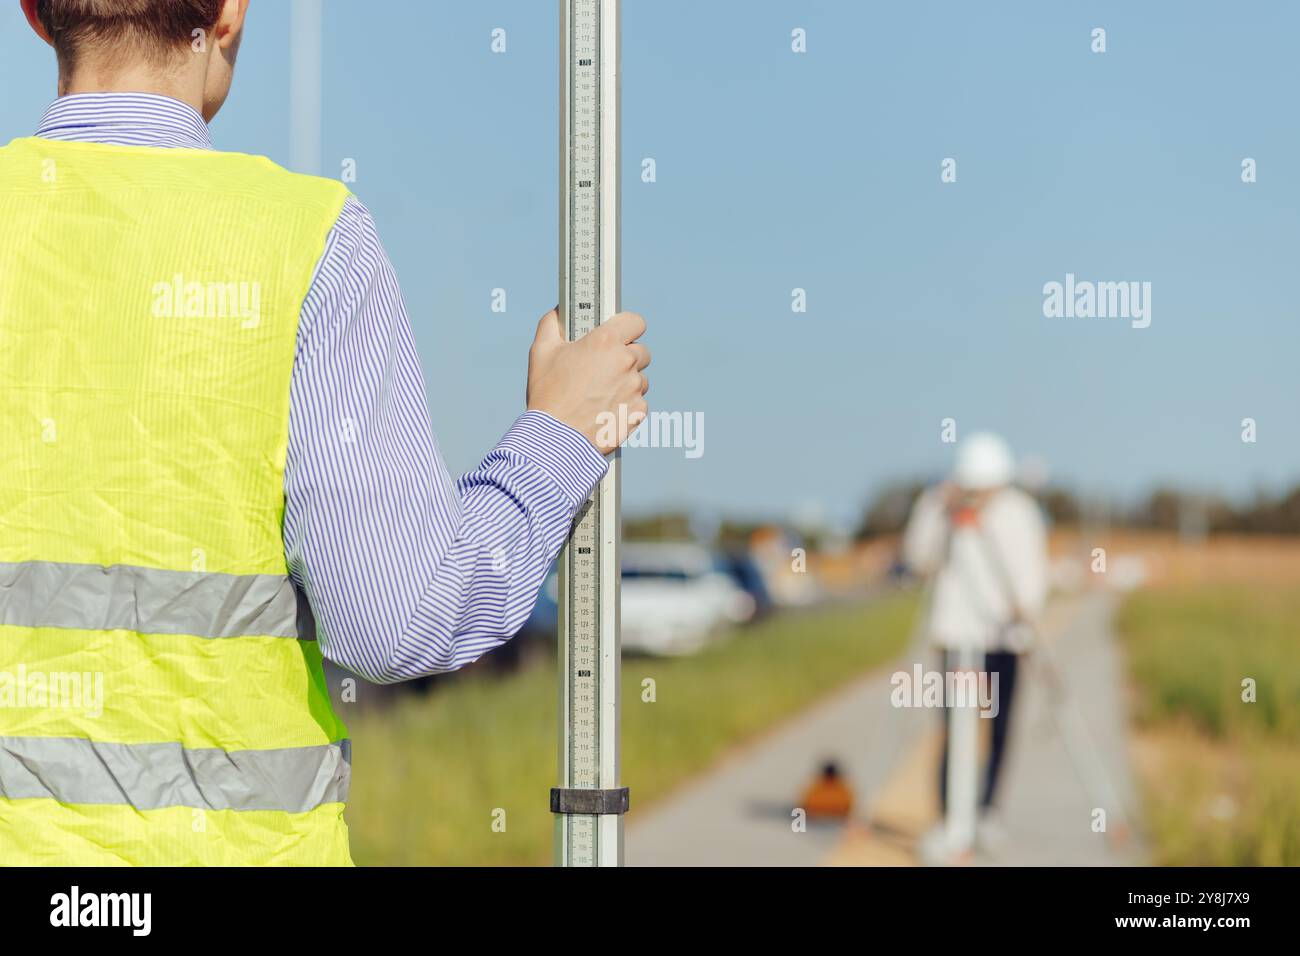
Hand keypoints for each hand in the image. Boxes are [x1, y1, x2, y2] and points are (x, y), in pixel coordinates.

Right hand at [526, 308, 649, 454]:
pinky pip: (639, 402)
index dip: (627, 327)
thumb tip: (559, 310)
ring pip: (640, 379)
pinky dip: (626, 405)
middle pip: (640, 351)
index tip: (619, 334)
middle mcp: (625, 362)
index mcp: (605, 341)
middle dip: (626, 357)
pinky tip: (605, 409)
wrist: (555, 438)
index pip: (636, 322)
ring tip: (600, 393)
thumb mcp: (541, 351)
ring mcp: (634, 388)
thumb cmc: (547, 394)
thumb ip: (552, 323)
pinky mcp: (638, 411)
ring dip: (627, 382)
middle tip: (603, 368)